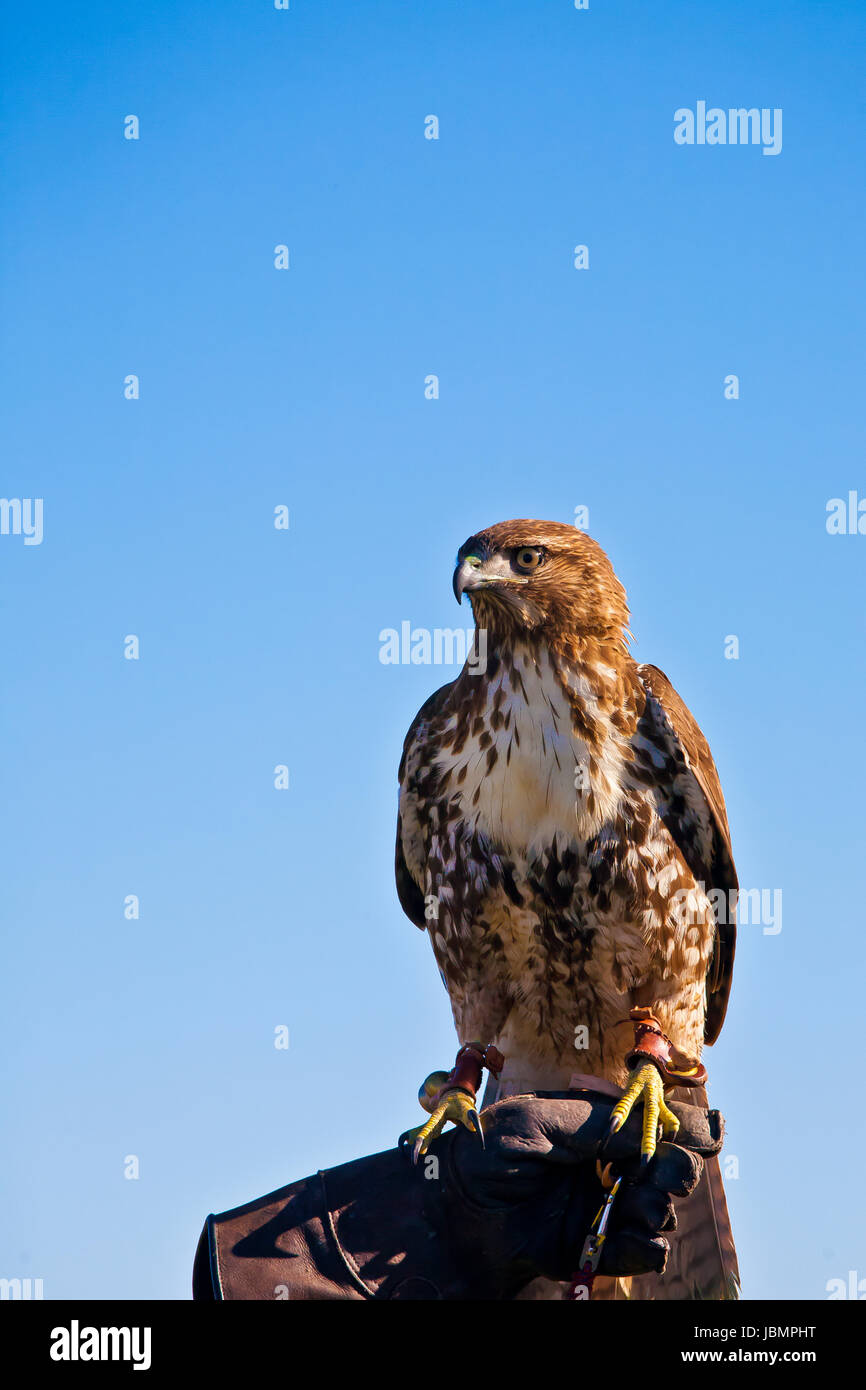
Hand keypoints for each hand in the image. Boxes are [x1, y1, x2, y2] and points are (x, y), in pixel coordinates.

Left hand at [425, 1089, 722, 1296]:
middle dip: (673, 1171)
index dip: (688, 1129)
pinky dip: (647, 1247)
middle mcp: (604, 1168)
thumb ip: (604, 1128)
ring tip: (633, 1202)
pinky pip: (641, 1254)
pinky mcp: (591, 1250)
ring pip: (660, 1212)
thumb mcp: (545, 1122)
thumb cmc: (488, 1148)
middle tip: (655, 1174)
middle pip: (668, 1170)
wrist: (450, 1204)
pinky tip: (639, 1237)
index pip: (653, 1127)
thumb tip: (662, 1124)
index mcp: (595, 1129)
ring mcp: (600, 1209)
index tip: (713, 1134)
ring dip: (657, 1207)